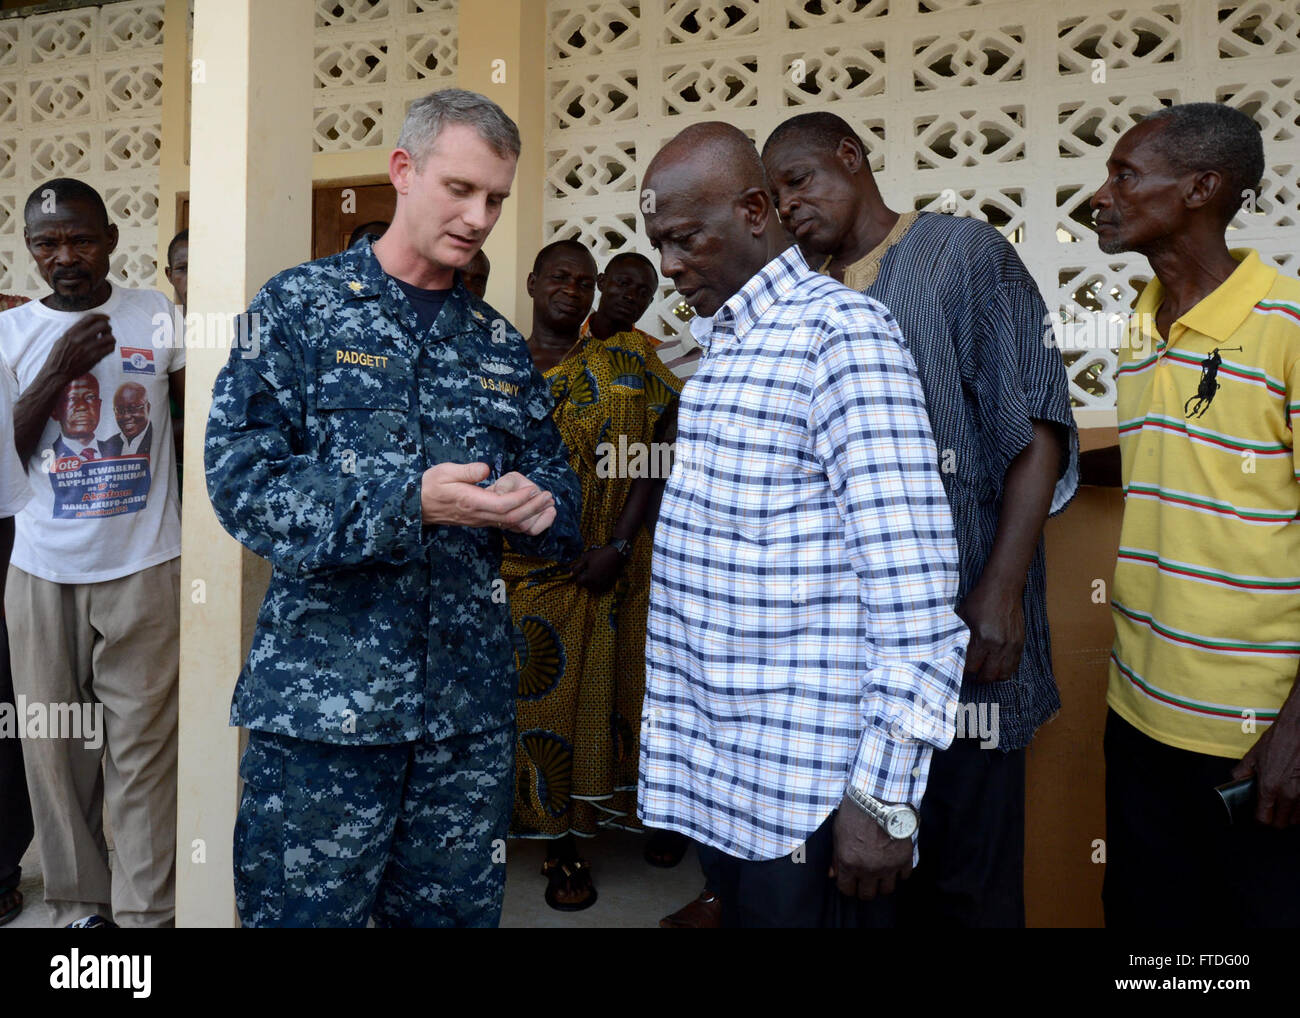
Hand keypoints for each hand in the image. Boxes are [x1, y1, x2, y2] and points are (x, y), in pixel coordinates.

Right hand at [45, 313, 115, 381]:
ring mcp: (89, 348)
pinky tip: (106, 348)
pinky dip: (110, 347)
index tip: (106, 318)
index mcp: (71, 332)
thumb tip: (87, 326)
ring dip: (110, 337)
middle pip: (102, 325)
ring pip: (109, 337)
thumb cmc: (58, 357)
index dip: (101, 316)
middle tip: (106, 330)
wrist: (57, 373)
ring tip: (106, 340)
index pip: (90, 318)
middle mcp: (80, 339)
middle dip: (107, 326)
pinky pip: (110, 348)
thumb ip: (74, 332)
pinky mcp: (95, 358)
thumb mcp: (62, 340)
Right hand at [420, 463, 555, 534]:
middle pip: (511, 517)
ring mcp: (480, 520)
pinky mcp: (481, 520)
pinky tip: (532, 511)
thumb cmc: (430, 486)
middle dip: (532, 508)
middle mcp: (478, 515)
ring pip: (509, 523)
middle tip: (548, 497)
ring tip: (546, 504)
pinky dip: (521, 519)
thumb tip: (486, 468)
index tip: (534, 489)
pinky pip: (504, 524)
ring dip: (530, 514)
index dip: (521, 499)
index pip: (502, 505)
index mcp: (470, 501)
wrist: (417, 506)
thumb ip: (467, 471)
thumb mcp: (445, 472)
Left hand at [570, 545, 622, 592]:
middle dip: (585, 581)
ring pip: (594, 590)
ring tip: (593, 577)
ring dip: (592, 585)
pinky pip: (603, 589)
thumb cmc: (599, 554)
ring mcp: (604, 584)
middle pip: (586, 587)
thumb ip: (577, 567)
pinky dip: (600, 586)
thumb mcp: (586, 558)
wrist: (616, 554)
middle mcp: (596, 583)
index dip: (579, 576)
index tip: (582, 572)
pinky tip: (600, 579)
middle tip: (588, 573)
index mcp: (589, 577)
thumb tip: (570, 574)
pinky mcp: (610, 584)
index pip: (579, 582)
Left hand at [829, 795, 912, 899]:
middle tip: (866, 880)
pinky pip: (904, 876)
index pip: (847, 890)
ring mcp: (888, 866)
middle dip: (865, 889)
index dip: (847, 887)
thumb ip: (835, 857)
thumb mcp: (837, 834)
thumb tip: (833, 874)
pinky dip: (900, 872)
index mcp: (849, 863)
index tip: (850, 882)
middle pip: (868, 895)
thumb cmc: (854, 813)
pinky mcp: (904, 858)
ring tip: (881, 874)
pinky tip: (894, 863)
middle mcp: (868, 869)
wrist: (877, 798)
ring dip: (883, 883)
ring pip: (887, 890)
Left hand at [956, 580, 1024, 683]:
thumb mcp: (962, 617)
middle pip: (988, 676)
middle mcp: (999, 645)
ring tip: (984, 672)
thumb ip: (958, 636)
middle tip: (970, 676)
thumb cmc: (980, 600)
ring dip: (992, 677)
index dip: (963, 673)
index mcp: (983, 639)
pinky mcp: (1020, 643)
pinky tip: (996, 665)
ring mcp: (1012, 645)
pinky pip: (1014, 666)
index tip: (958, 672)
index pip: (971, 667)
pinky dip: (1004, 670)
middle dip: (977, 679)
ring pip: (1003, 675)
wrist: (1003, 587)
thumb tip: (950, 652)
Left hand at [1231, 710, 1299, 828]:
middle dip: (1276, 820)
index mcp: (1269, 787)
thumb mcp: (1254, 755)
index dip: (1260, 819)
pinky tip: (1297, 797)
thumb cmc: (1278, 740)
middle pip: (1282, 824)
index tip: (1260, 815)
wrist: (1298, 729)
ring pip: (1298, 819)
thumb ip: (1243, 772)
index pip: (1264, 819)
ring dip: (1291, 815)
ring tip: (1285, 804)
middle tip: (1273, 811)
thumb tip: (1237, 783)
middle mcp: (1288, 794)